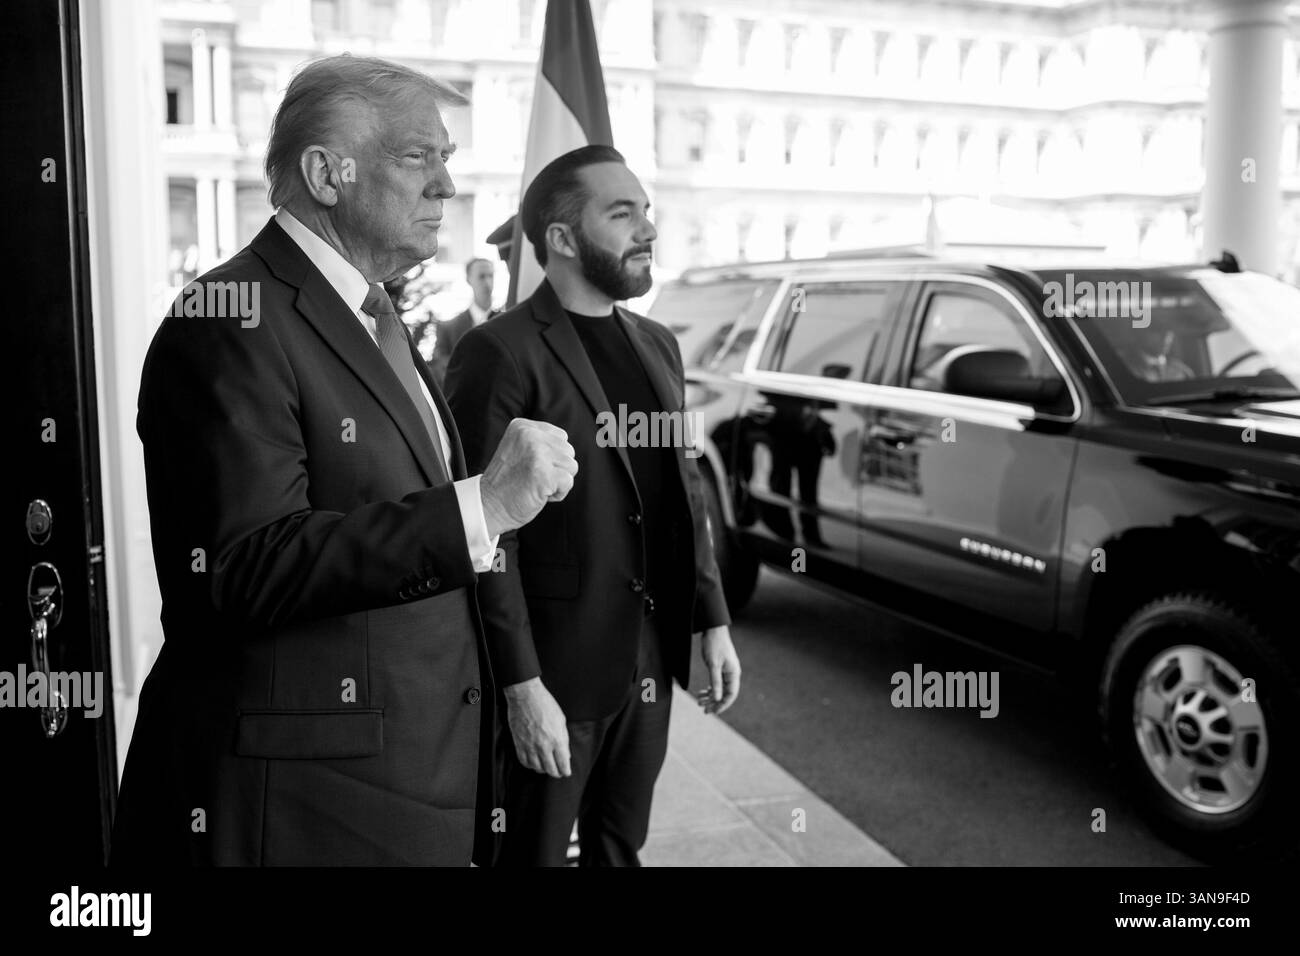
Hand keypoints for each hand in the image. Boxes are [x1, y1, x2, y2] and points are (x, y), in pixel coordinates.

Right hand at [480, 419, 577, 536]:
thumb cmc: (507, 483)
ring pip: (571, 466)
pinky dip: (558, 494)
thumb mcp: (519, 450)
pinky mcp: (545, 474)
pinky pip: (568, 481)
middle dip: (556, 468)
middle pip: (568, 451)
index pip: (560, 437)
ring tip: (535, 485)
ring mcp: (537, 453)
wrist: (489, 507)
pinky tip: (539, 494)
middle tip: (532, 478)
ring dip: (557, 481)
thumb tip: (568, 446)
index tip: (530, 466)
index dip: (552, 457)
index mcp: (522, 427)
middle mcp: (530, 435)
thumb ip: (540, 442)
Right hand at [503, 677, 571, 777]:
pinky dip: (530, 765)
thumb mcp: (561, 721)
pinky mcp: (519, 744)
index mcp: (557, 740)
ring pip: (537, 768)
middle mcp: (544, 746)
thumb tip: (566, 755)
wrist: (526, 696)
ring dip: (543, 769)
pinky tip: (534, 762)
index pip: (563, 764)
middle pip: (551, 770)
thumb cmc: (545, 705)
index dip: (566, 771)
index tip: (566, 772)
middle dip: (556, 773)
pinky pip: (524, 762)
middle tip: (558, 772)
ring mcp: (530, 746)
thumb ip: (564, 740)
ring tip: (546, 766)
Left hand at [696, 625, 740, 713]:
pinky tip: (702, 692)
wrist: (713, 630)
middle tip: (704, 710)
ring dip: (710, 696)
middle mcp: (732, 674)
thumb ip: (715, 682)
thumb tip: (718, 699)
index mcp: (734, 674)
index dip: (722, 705)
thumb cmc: (714, 645)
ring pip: (720, 689)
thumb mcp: (713, 665)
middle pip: (725, 694)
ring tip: (699, 701)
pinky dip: (710, 688)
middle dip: (714, 702)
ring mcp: (727, 671)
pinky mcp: (721, 668)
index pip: (731, 695)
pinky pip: (717, 682)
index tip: (713, 712)